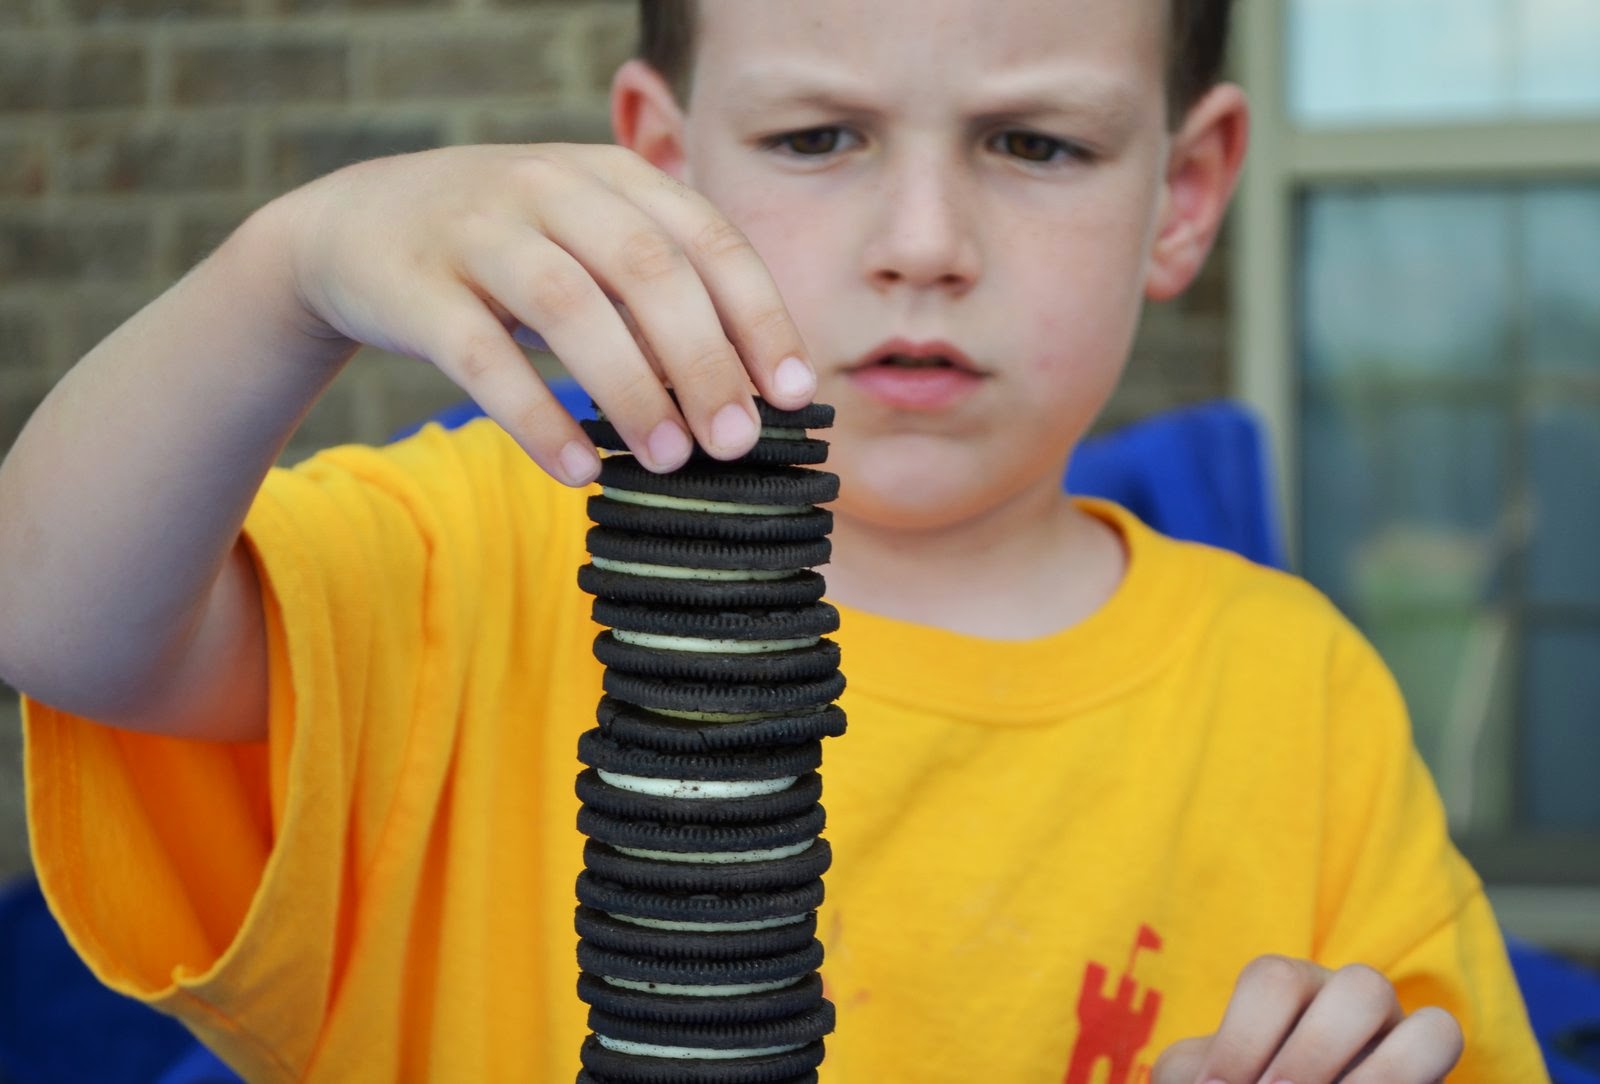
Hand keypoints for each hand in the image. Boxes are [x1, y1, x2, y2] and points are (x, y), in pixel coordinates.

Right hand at [267, 143, 814, 484]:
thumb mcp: (589, 242)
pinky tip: (576, 471)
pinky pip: (480, 356)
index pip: (708, 237)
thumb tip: (752, 390)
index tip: (795, 393)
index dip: (759, 316)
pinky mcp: (415, 284)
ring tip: (667, 461)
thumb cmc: (508, 251)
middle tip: (734, 442)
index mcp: (611, 174)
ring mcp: (477, 230)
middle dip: (704, 360)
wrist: (357, 224)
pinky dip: (535, 417)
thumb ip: (662, 294)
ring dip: (630, 389)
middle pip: (648, 269)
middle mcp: (549, 186)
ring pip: (569, 305)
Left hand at [1152, 956, 1462, 1083]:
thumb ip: (1196, 1071)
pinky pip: (1441, 1076)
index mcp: (1292, 985)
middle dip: (1314, 1057)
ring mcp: (1405, 1044)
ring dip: (1380, 1077)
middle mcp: (1355, 1003)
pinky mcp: (1429, 1080)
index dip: (1242, 1040)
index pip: (1274, 979)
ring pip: (1435, 1029)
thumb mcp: (1202, 1075)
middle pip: (1364, 988)